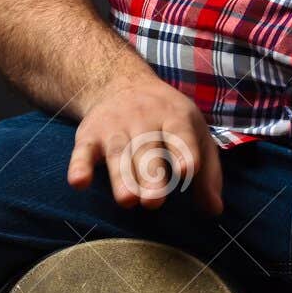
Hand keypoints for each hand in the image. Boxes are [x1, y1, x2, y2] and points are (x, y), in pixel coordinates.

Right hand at [66, 74, 223, 213]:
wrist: (120, 82)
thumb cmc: (167, 120)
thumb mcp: (194, 135)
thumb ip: (207, 174)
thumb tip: (213, 211)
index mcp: (175, 117)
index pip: (181, 134)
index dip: (185, 151)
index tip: (188, 171)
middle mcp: (144, 119)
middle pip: (148, 149)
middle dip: (151, 175)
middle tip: (154, 202)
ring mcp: (115, 126)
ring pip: (119, 153)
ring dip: (121, 177)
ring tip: (127, 201)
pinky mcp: (89, 135)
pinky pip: (83, 151)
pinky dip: (79, 165)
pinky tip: (79, 182)